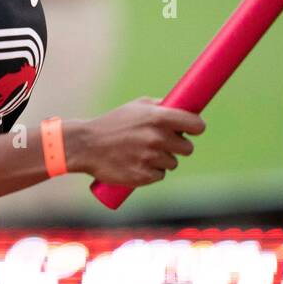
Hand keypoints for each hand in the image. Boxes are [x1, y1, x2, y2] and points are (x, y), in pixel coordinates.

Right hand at [67, 97, 204, 186]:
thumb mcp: (135, 107)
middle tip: (163, 143)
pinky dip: (152, 172)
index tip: (193, 129)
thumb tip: (183, 107)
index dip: (196, 127)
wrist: (86, 146)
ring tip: (143, 153)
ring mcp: (151, 158)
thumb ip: (160, 107)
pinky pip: (160, 175)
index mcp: (158, 118)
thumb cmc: (112, 123)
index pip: (195, 124)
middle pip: (187, 148)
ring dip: (163, 160)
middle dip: (178, 146)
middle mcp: (157, 138)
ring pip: (172, 163)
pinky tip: (138, 164)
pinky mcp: (144, 176)